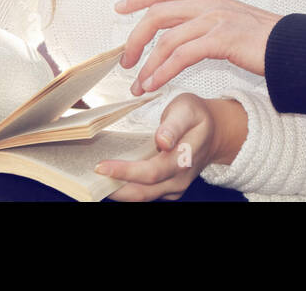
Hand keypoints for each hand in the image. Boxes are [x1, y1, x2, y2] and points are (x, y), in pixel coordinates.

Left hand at [94, 94, 245, 200]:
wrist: (214, 133)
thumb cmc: (196, 116)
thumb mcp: (187, 108)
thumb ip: (174, 124)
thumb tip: (162, 141)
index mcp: (185, 156)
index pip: (152, 172)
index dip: (125, 172)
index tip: (101, 166)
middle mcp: (180, 177)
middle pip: (143, 191)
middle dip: (115, 187)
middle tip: (90, 175)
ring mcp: (175, 187)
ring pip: (143, 197)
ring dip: (118, 191)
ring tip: (95, 181)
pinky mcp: (169, 190)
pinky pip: (146, 195)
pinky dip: (127, 190)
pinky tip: (111, 180)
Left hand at [115, 0, 281, 94]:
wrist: (294, 45)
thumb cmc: (267, 41)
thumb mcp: (233, 22)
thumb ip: (209, 24)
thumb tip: (187, 37)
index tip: (120, 6)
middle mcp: (209, 4)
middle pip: (158, 12)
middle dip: (135, 37)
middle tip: (125, 61)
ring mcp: (215, 19)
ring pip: (167, 38)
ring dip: (147, 64)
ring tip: (139, 85)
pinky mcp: (221, 39)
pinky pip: (182, 55)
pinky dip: (163, 71)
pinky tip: (156, 84)